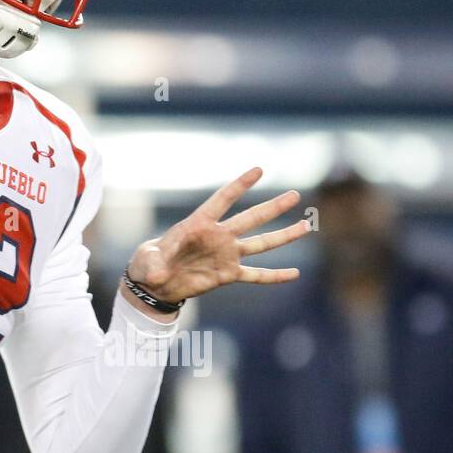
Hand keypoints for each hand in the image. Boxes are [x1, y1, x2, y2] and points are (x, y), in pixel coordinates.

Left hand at [125, 167, 308, 304]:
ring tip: (306, 225)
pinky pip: (256, 275)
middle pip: (250, 219)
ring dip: (283, 236)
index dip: (239, 186)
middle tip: (294, 194)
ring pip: (260, 244)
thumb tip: (158, 274)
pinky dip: (274, 276)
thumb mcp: (146, 261)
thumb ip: (153, 264)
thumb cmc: (148, 264)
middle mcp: (218, 237)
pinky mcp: (228, 274)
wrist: (156, 282)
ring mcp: (226, 255)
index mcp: (198, 225)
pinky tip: (294, 274)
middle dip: (272, 207)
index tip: (259, 170)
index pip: (222, 200)